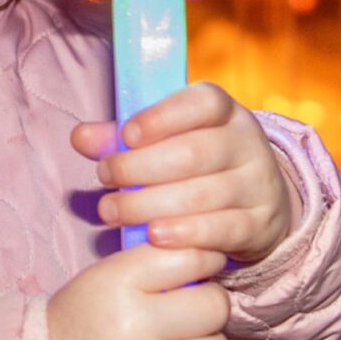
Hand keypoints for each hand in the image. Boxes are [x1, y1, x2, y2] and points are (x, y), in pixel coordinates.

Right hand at [45, 242, 231, 339]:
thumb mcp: (102, 279)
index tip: (200, 272)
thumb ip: (155, 263)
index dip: (204, 262)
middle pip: (215, 306)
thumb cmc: (79, 326)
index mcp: (116, 282)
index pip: (190, 258)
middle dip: (208, 310)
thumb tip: (215, 257)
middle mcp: (133, 326)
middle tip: (188, 318)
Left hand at [70, 81, 300, 266]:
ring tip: (114, 212)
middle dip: (141, 167)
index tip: (127, 135)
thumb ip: (123, 138)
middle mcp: (246, 142)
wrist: (257, 203)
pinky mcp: (260, 224)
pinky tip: (154, 237)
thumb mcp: (166, 140)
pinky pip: (224, 229)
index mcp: (223, 111)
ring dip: (151, 205)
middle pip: (194, 153)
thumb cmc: (197, 164)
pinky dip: (186, 234)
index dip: (163, 117)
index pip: (202, 103)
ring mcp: (257, 184)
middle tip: (106, 178)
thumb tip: (80, 137)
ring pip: (204, 194)